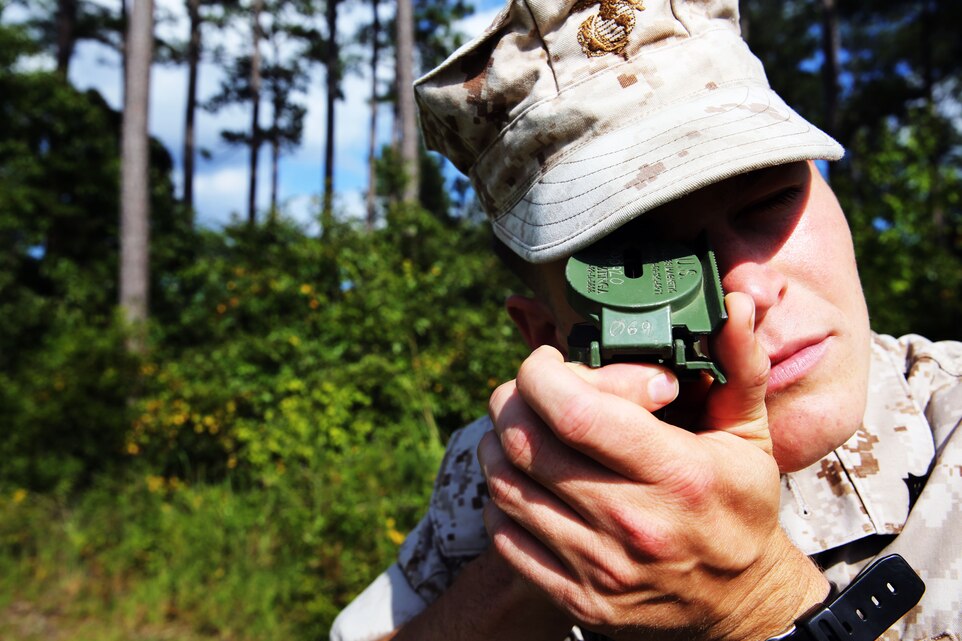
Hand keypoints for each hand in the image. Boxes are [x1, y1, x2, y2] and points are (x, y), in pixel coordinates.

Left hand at [479, 292, 828, 640]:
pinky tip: (527, 483)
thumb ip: (738, 366)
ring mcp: (601, 567)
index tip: (549, 362)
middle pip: (527, 444)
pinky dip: (502, 500)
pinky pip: (506, 536)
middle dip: (512, 400)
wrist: (741, 605)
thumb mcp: (749, 435)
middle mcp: (633, 523)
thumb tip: (737, 305)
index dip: (541, 372)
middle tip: (528, 390)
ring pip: (506, 486)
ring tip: (525, 431)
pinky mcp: (578, 599)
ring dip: (501, 446)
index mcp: (677, 474)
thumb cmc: (740, 508)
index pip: (573, 411)